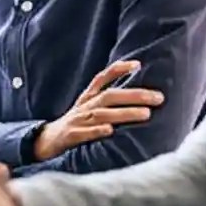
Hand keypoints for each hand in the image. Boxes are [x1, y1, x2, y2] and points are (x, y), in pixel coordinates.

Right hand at [34, 59, 163, 160]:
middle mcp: (84, 106)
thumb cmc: (76, 124)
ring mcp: (77, 120)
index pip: (102, 77)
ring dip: (124, 113)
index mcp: (87, 97)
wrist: (47, 141)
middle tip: (158, 98)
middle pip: (109, 96)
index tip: (138, 64)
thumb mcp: (88, 108)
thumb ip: (107, 101)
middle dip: (134, 95)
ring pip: (101, 114)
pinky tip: (110, 131)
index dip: (118, 69)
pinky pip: (85, 133)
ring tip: (146, 114)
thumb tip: (138, 97)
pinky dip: (97, 131)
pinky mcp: (71, 136)